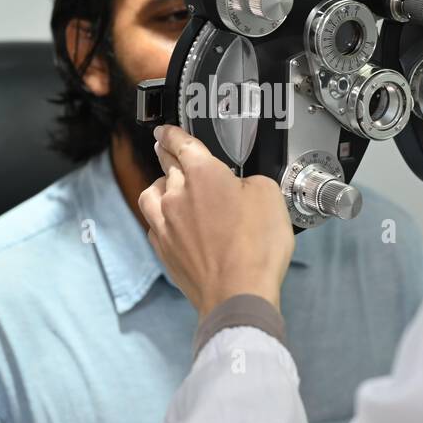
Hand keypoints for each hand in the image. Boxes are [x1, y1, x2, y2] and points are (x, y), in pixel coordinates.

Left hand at [138, 125, 294, 316]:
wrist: (237, 292)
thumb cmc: (255, 246)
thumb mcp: (270, 197)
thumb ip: (251, 181)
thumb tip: (241, 187)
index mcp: (203, 173)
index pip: (181, 143)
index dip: (171, 133)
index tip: (165, 130)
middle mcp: (177, 194)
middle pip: (166, 165)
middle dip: (167, 155)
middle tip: (168, 151)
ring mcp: (165, 223)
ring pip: (152, 193)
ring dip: (160, 186)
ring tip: (169, 187)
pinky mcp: (163, 248)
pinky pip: (153, 222)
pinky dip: (161, 216)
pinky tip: (173, 221)